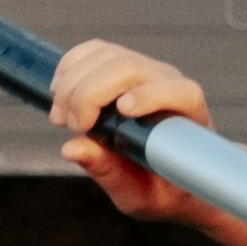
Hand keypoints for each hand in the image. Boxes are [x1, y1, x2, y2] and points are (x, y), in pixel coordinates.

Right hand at [45, 41, 221, 230]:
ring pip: (107, 55)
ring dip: (72, 82)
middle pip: (128, 67)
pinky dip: (70, 66)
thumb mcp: (136, 194)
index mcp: (188, 115)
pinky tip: (58, 93)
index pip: (180, 92)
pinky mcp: (125, 64)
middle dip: (88, 93)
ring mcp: (148, 70)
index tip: (122, 112)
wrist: (168, 176)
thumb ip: (108, 171)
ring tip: (60, 118)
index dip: (151, 95)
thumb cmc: (159, 190)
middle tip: (68, 125)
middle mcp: (171, 83)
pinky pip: (95, 51)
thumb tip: (70, 148)